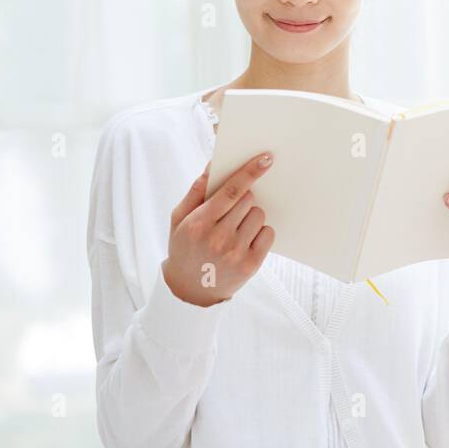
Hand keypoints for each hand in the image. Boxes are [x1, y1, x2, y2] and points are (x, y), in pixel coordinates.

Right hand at [162, 152, 275, 306]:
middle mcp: (219, 238)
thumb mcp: (180, 218)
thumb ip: (197, 190)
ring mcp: (236, 253)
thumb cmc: (185, 246)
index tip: (266, 159)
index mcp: (199, 223)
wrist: (190, 289)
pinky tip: (244, 241)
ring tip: (234, 230)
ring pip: (259, 214)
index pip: (231, 190)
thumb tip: (213, 164)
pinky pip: (268, 233)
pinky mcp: (251, 264)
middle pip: (248, 199)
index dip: (250, 172)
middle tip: (230, 211)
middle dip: (243, 198)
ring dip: (251, 216)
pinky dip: (260, 232)